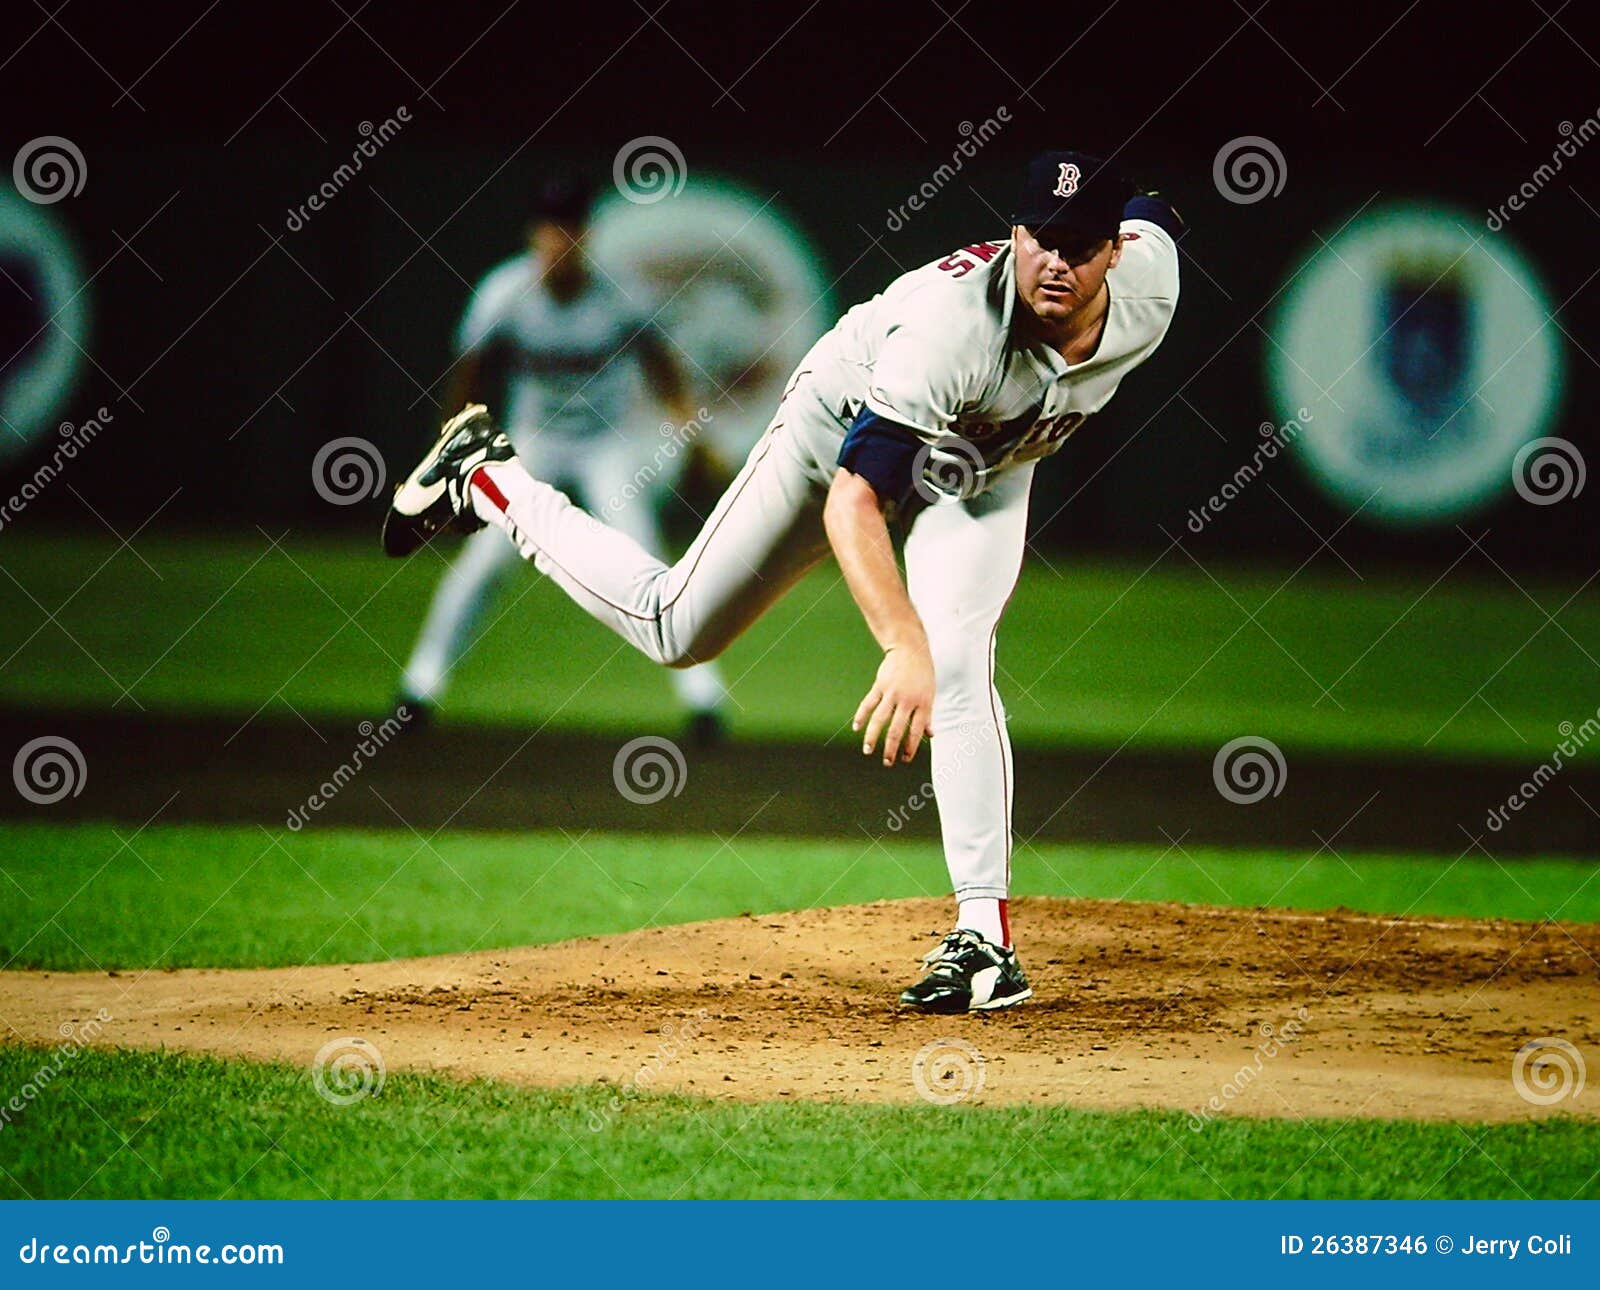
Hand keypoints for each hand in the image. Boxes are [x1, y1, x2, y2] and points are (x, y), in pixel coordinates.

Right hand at [853, 644, 934, 766]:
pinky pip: (868, 703)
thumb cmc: (923, 674)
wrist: (910, 649)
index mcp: (923, 704)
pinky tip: (856, 728)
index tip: (905, 759)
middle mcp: (907, 700)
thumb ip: (927, 715)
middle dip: (890, 749)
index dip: (910, 748)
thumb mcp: (930, 693)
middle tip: (887, 762)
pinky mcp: (880, 685)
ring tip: (867, 750)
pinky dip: (861, 716)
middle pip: (896, 729)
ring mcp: (892, 692)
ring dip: (872, 736)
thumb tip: (930, 735)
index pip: (915, 731)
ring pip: (879, 719)